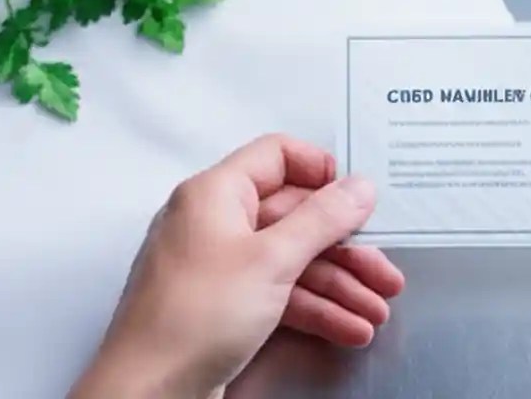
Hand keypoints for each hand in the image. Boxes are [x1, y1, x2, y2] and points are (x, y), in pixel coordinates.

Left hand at [69, 134, 404, 398]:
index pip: (277, 156)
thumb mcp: (271, 261)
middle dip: (345, 248)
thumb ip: (322, 220)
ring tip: (376, 311)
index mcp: (215, 194)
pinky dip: (315, 311)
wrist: (147, 392)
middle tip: (383, 270)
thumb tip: (358, 187)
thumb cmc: (191, 319)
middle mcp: (215, 224)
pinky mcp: (224, 307)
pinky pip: (279, 295)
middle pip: (294, 217)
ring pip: (292, 262)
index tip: (358, 197)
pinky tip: (347, 329)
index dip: (322, 171)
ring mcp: (220, 267)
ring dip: (338, 287)